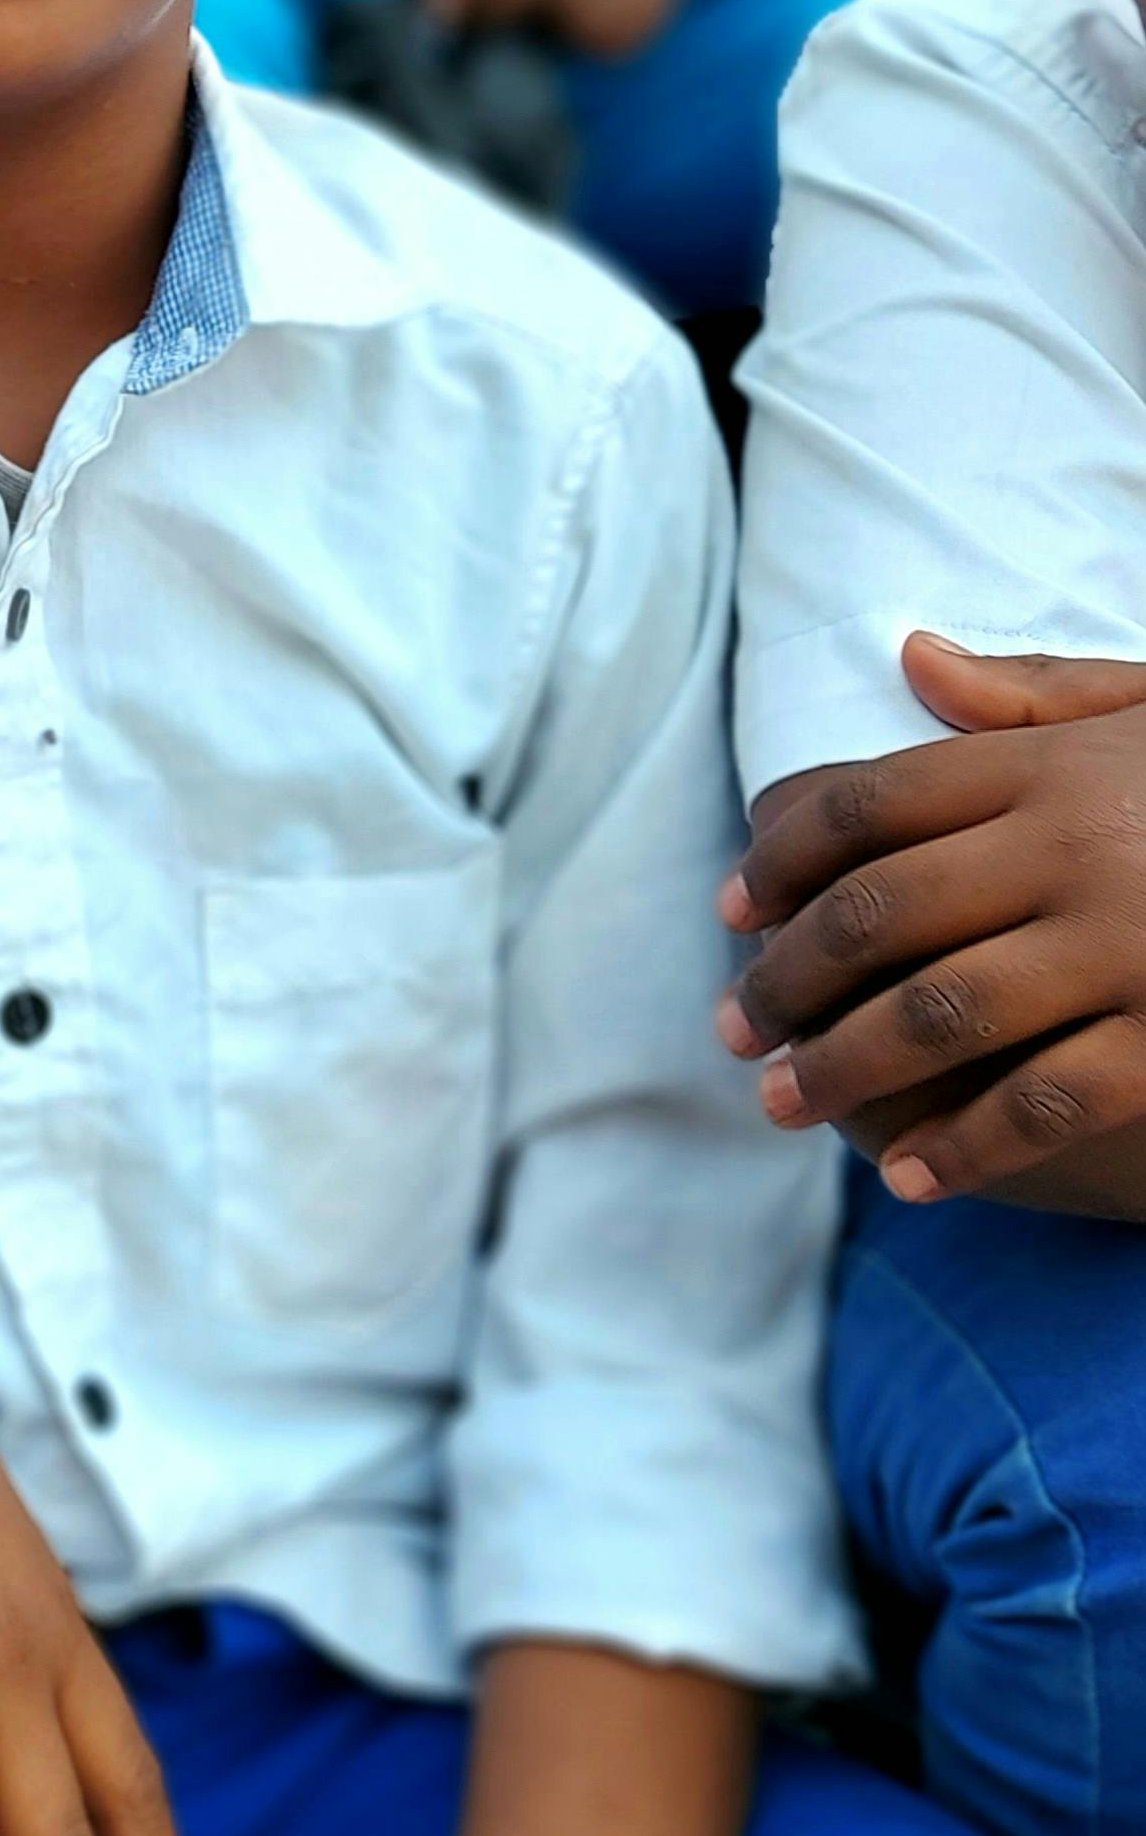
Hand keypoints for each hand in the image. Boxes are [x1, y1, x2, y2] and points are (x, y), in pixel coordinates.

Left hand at [722, 638, 1145, 1204]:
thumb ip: (1032, 693)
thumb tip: (911, 657)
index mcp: (1051, 768)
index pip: (870, 804)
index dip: (781, 856)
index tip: (730, 908)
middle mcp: (1072, 850)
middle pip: (878, 912)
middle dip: (786, 978)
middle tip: (732, 1030)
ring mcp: (1124, 947)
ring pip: (940, 1012)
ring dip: (844, 1067)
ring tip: (781, 1108)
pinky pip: (1047, 1099)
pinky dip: (968, 1144)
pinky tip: (913, 1178)